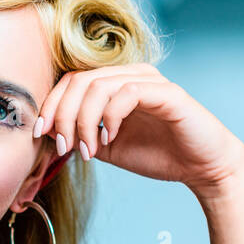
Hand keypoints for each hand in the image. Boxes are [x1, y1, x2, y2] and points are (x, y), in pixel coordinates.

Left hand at [34, 63, 243, 198]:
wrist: (202, 168)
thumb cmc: (158, 155)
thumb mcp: (107, 147)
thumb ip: (81, 135)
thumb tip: (48, 131)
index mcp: (115, 84)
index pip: (71, 81)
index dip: (51, 105)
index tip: (41, 134)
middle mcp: (131, 75)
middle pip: (79, 81)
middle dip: (62, 115)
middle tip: (63, 146)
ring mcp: (150, 81)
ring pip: (98, 86)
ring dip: (84, 121)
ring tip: (87, 150)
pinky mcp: (167, 93)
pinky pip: (127, 93)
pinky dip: (110, 118)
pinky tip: (110, 140)